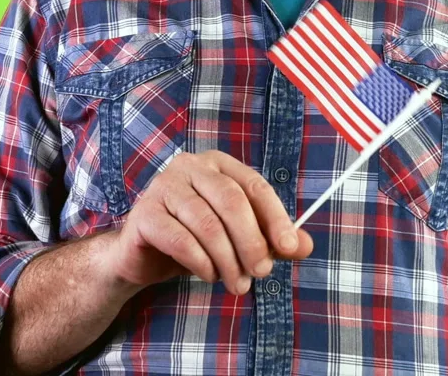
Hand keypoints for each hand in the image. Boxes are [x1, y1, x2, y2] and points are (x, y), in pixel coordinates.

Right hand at [107, 150, 312, 295]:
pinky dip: (200, 262)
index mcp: (217, 163)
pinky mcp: (145, 213)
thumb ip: (270, 240)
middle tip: (262, 274)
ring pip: (207, 222)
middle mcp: (189, 166)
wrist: (141, 256)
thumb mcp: (236, 239)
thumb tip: (305, 245)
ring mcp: (164, 186)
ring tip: (236, 284)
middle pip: (231, 201)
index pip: (253, 185)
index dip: (275, 217)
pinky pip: (180, 239)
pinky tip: (208, 275)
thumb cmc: (194, 239)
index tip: (290, 248)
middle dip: (251, 242)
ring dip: (227, 259)